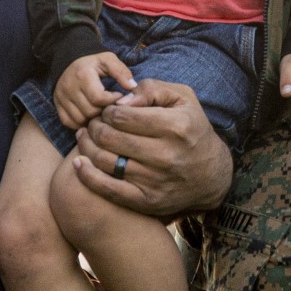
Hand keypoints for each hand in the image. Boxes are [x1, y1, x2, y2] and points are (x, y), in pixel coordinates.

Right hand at [53, 52, 136, 130]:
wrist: (68, 60)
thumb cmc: (92, 61)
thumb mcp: (108, 60)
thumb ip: (121, 72)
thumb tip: (132, 87)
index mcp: (82, 75)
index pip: (99, 99)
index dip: (112, 101)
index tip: (118, 96)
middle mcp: (68, 88)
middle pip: (90, 111)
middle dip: (104, 111)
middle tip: (110, 105)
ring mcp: (61, 98)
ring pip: (80, 119)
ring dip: (93, 118)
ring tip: (101, 110)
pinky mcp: (57, 105)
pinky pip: (70, 123)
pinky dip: (81, 123)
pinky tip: (90, 115)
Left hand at [72, 78, 231, 216]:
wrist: (211, 175)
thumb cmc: (192, 129)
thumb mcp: (182, 98)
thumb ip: (150, 89)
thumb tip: (120, 101)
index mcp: (175, 127)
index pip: (122, 116)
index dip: (107, 111)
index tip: (108, 112)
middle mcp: (166, 155)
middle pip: (109, 138)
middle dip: (94, 127)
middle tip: (93, 124)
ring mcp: (155, 181)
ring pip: (105, 161)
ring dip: (87, 147)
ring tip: (85, 138)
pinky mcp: (147, 201)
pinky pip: (108, 189)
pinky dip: (87, 176)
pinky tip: (79, 163)